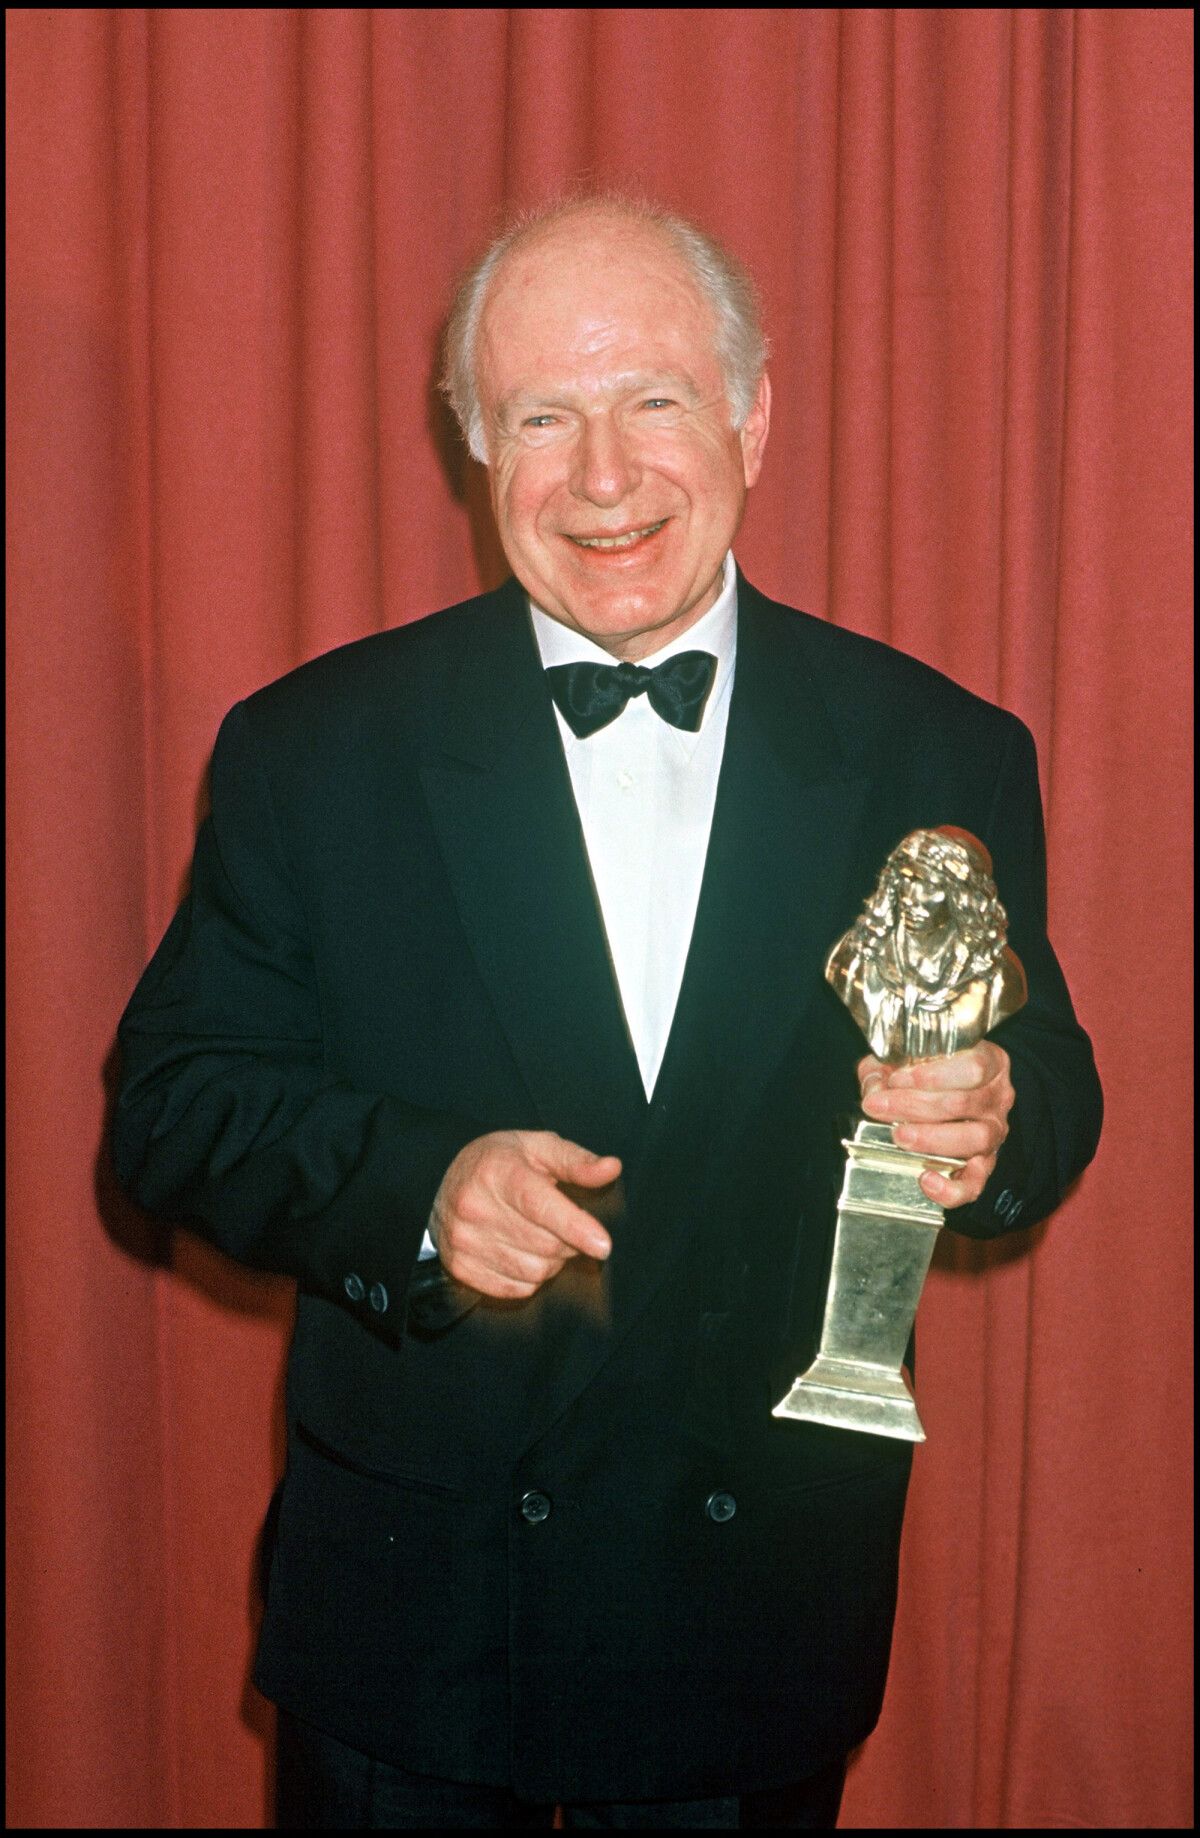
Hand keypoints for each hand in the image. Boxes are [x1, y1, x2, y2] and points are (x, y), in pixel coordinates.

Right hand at [430, 1131, 620, 1298]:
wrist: (441, 1183)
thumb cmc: (499, 1163)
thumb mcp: (536, 1148)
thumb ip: (576, 1161)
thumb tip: (612, 1168)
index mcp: (498, 1172)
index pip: (542, 1206)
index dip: (576, 1228)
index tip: (603, 1245)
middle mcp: (475, 1207)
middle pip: (546, 1245)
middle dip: (569, 1242)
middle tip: (564, 1226)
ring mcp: (464, 1240)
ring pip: (534, 1272)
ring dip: (552, 1262)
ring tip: (540, 1237)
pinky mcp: (460, 1267)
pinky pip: (515, 1289)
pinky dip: (530, 1278)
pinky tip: (521, 1253)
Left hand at [857, 1042, 1014, 1208]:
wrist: (946, 1100)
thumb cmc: (925, 1076)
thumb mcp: (903, 1062)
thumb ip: (884, 1068)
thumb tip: (874, 1088)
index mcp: (989, 1063)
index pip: (973, 1067)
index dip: (932, 1075)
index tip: (895, 1079)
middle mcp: (997, 1098)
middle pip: (963, 1102)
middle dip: (914, 1105)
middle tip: (879, 1106)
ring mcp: (994, 1134)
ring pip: (973, 1139)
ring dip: (930, 1138)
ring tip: (899, 1134)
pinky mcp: (984, 1167)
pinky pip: (974, 1184)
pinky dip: (951, 1188)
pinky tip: (925, 1179)